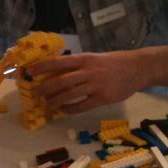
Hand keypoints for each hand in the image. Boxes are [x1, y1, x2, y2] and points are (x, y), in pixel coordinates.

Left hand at [28, 51, 148, 113]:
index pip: (59, 62)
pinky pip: (82, 105)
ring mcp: (96, 85)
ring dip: (55, 100)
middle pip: (61, 80)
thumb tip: (56, 71)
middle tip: (35, 93)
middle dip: (45, 87)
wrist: (138, 68)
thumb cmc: (113, 62)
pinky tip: (63, 110)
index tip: (29, 71)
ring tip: (46, 104)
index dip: (42, 67)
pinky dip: (70, 108)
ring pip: (69, 94)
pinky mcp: (103, 98)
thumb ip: (78, 65)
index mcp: (85, 59)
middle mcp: (88, 71)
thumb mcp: (94, 58)